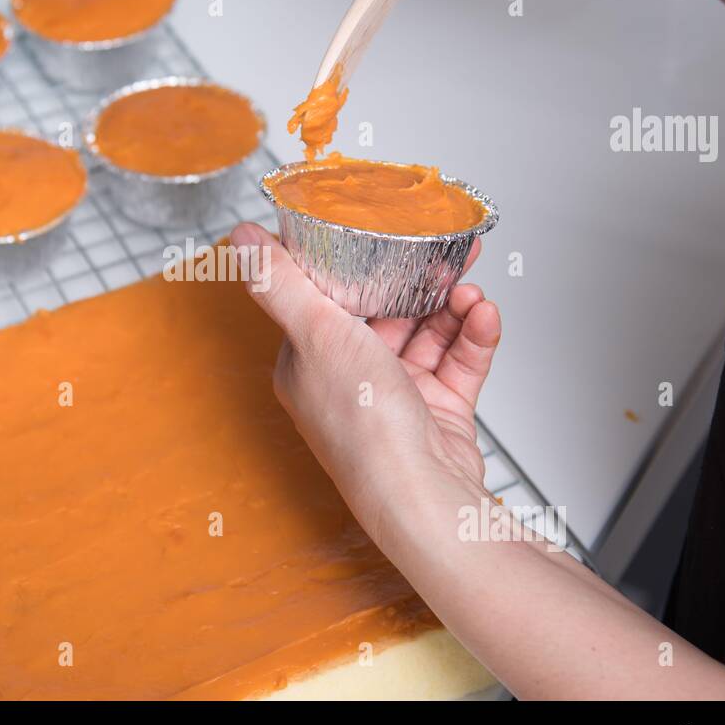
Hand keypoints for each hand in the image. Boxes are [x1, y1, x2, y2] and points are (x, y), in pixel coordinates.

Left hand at [228, 222, 499, 550]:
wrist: (422, 493)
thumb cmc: (363, 425)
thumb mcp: (315, 334)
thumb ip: (280, 282)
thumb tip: (242, 239)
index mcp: (309, 360)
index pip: (330, 297)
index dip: (360, 262)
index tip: (385, 232)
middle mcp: (349, 377)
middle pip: (386, 310)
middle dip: (419, 279)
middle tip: (445, 251)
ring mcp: (396, 395)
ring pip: (428, 332)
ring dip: (452, 307)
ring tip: (469, 291)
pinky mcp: (438, 410)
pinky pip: (458, 360)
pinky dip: (473, 336)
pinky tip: (483, 317)